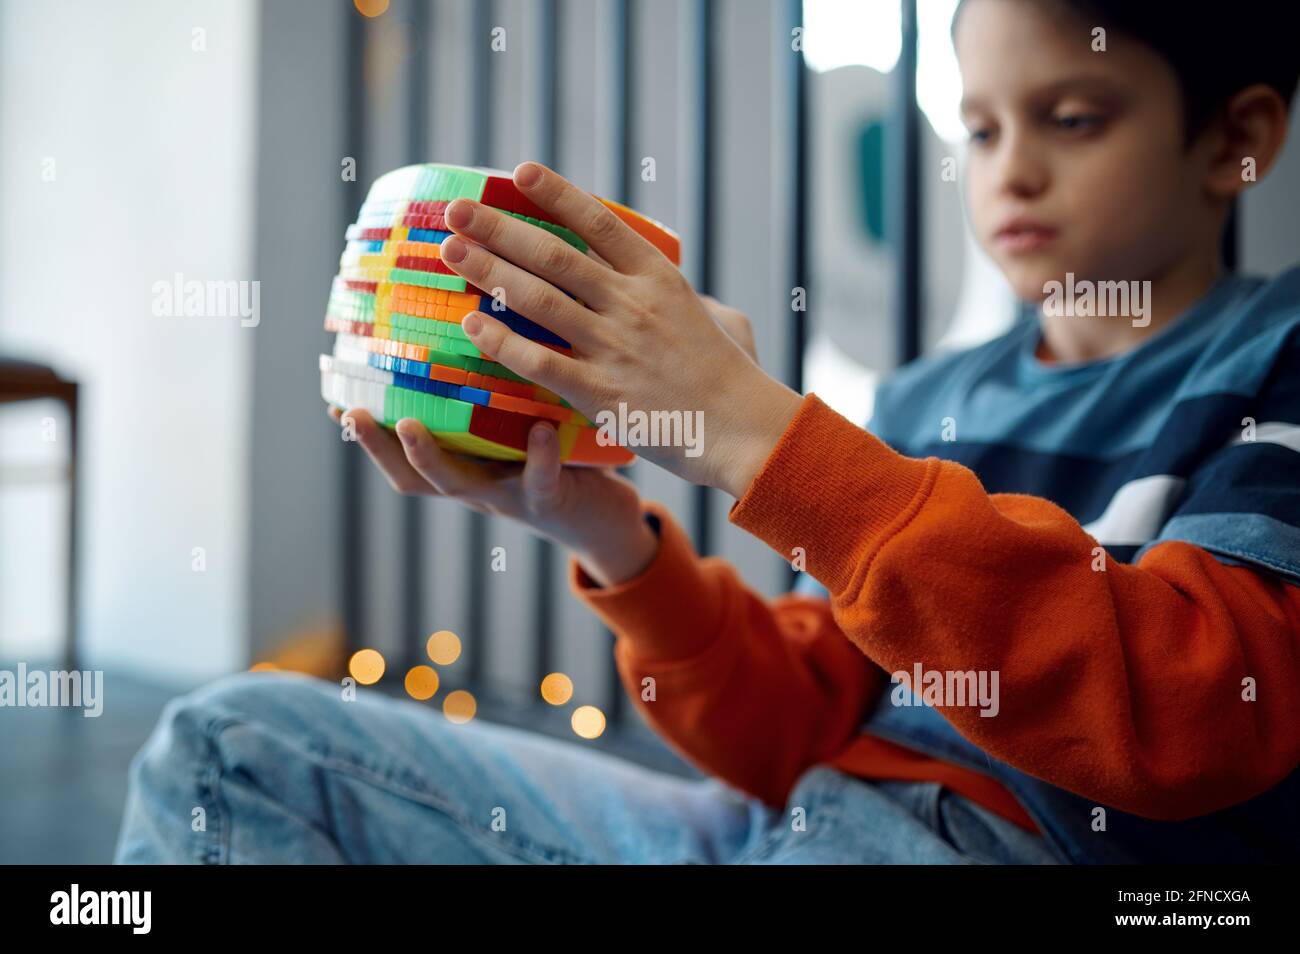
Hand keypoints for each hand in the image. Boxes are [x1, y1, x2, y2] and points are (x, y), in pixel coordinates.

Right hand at [329, 406, 658, 586]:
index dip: (366, 433)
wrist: (607, 521)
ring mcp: (509, 498)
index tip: (332, 401)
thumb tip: (474, 323)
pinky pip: (541, 480)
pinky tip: (542, 430)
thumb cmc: (563, 459)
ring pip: (459, 485)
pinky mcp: (551, 501)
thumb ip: (495, 394)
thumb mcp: (522, 427)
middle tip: (350, 414)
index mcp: (464, 465)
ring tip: (409, 425)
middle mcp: (476, 487)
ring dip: (430, 458)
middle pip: (412, 476)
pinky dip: (539, 457)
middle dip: (378, 446)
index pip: (401, 454)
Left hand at [437, 161, 802, 499]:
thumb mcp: (720, 318)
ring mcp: (613, 347)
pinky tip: (473, 326)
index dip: (555, 194)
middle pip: (553, 254)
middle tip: (456, 210)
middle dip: (499, 227)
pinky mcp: (599, 392)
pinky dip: (502, 342)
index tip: (519, 172)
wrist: (744, 431)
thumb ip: (683, 300)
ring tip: (450, 252)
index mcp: (659, 278)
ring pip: (538, 299)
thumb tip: (667, 293)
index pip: (599, 222)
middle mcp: (631, 304)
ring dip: (489, 271)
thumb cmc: (734, 377)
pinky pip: (539, 361)